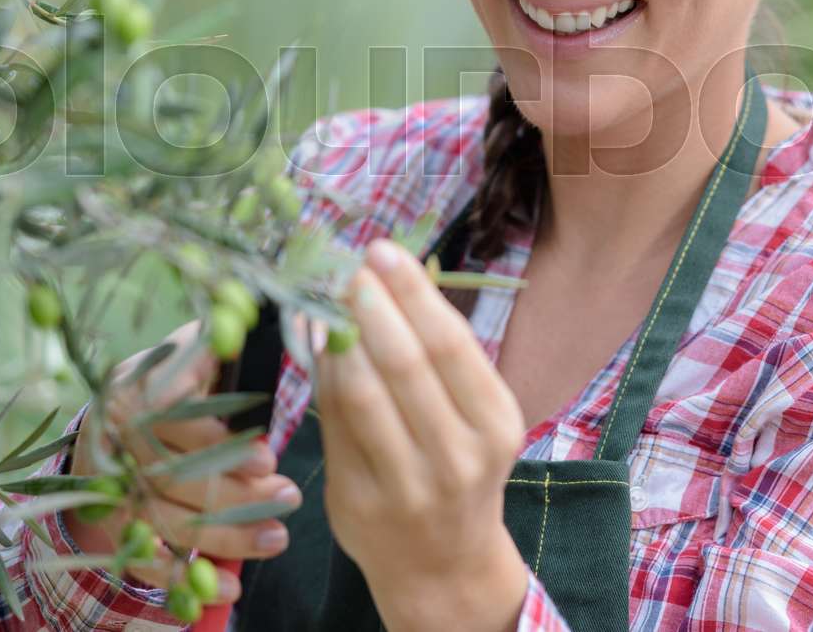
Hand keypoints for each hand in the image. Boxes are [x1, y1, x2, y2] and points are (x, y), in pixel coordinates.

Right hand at [63, 318, 303, 602]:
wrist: (113, 413)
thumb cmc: (177, 377)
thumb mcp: (194, 350)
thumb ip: (223, 348)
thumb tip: (278, 330)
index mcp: (138, 386)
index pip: (172, 418)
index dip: (218, 441)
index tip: (267, 459)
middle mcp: (117, 435)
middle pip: (175, 476)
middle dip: (237, 494)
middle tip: (288, 499)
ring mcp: (111, 482)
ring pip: (167, 518)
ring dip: (225, 537)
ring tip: (276, 539)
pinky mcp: (113, 520)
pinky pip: (143, 556)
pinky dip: (183, 578)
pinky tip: (228, 588)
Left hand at [309, 239, 528, 629]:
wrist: (442, 562)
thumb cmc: (458, 469)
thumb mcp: (477, 418)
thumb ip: (440, 357)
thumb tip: (387, 277)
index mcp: (496, 425)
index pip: (450, 345)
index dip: (412, 293)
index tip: (383, 251)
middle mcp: (457, 458)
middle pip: (405, 365)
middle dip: (371, 306)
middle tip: (347, 267)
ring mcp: (405, 486)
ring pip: (362, 395)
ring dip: (339, 338)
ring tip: (326, 300)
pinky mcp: (356, 501)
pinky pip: (332, 424)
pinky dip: (322, 377)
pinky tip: (317, 344)